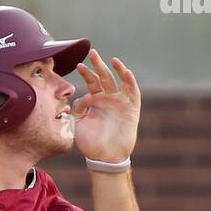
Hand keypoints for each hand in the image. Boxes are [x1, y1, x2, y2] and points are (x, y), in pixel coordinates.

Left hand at [73, 50, 140, 164]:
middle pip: (104, 77)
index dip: (86, 73)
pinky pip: (132, 92)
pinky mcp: (131, 108)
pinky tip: (125, 72)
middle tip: (92, 52)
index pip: (91, 82)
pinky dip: (130, 81)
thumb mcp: (79, 125)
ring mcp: (120, 102)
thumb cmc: (91, 143)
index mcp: (95, 101)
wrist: (105, 158)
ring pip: (118, 81)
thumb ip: (78, 109)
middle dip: (98, 65)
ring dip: (116, 70)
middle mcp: (108, 99)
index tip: (79, 66)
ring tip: (112, 60)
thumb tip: (82, 97)